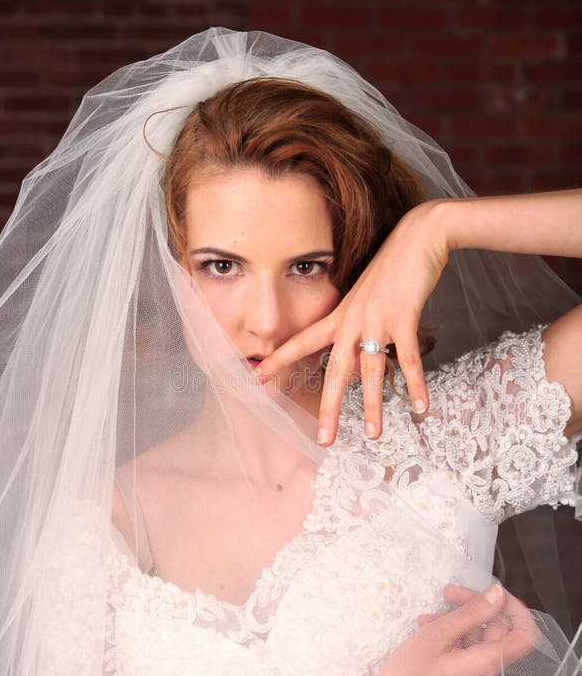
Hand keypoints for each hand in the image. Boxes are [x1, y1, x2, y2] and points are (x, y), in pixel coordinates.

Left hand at [256, 201, 449, 444]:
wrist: (417, 236)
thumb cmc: (392, 270)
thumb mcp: (366, 300)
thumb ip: (356, 333)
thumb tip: (353, 371)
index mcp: (339, 316)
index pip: (302, 343)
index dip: (278, 362)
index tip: (255, 380)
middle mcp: (352, 320)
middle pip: (335, 372)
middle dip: (328, 408)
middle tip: (323, 439)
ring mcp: (376, 319)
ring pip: (370, 371)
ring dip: (372, 406)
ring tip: (372, 436)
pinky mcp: (403, 317)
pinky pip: (408, 358)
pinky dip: (416, 384)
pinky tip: (421, 408)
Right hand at [359, 582, 539, 675]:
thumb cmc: (409, 672)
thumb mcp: (439, 633)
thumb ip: (473, 612)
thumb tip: (499, 593)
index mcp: (487, 665)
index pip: (525, 635)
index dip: (515, 609)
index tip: (491, 594)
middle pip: (496, 634)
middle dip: (474, 610)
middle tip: (446, 595)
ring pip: (478, 643)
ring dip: (457, 624)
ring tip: (426, 619)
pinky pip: (467, 657)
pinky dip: (452, 640)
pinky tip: (427, 633)